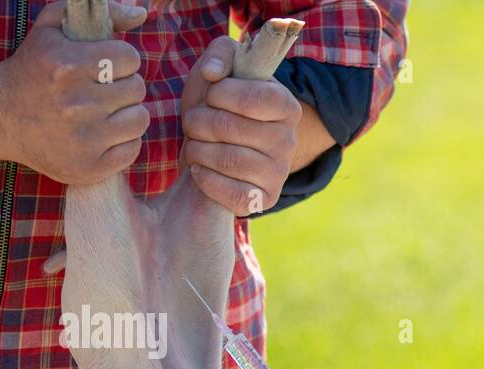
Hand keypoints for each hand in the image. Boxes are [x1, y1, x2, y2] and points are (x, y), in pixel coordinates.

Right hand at [0, 0, 149, 183]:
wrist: (1, 117)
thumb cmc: (34, 68)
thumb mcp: (54, 28)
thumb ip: (100, 12)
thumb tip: (142, 11)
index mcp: (67, 66)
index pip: (130, 58)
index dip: (121, 59)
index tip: (105, 65)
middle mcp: (76, 104)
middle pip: (138, 89)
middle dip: (124, 85)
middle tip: (102, 89)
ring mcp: (84, 139)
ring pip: (140, 119)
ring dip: (127, 113)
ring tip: (104, 111)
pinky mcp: (90, 167)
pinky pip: (133, 149)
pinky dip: (123, 141)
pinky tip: (102, 134)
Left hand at [180, 37, 301, 214]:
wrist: (217, 148)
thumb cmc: (218, 105)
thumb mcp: (220, 69)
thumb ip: (221, 54)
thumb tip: (213, 73)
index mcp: (286, 105)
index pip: (253, 98)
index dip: (221, 94)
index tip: (211, 95)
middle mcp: (289, 141)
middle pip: (231, 128)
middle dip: (198, 122)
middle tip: (193, 123)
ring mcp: (279, 174)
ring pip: (227, 160)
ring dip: (197, 150)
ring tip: (194, 145)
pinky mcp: (265, 200)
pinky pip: (232, 193)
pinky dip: (205, 179)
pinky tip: (199, 170)